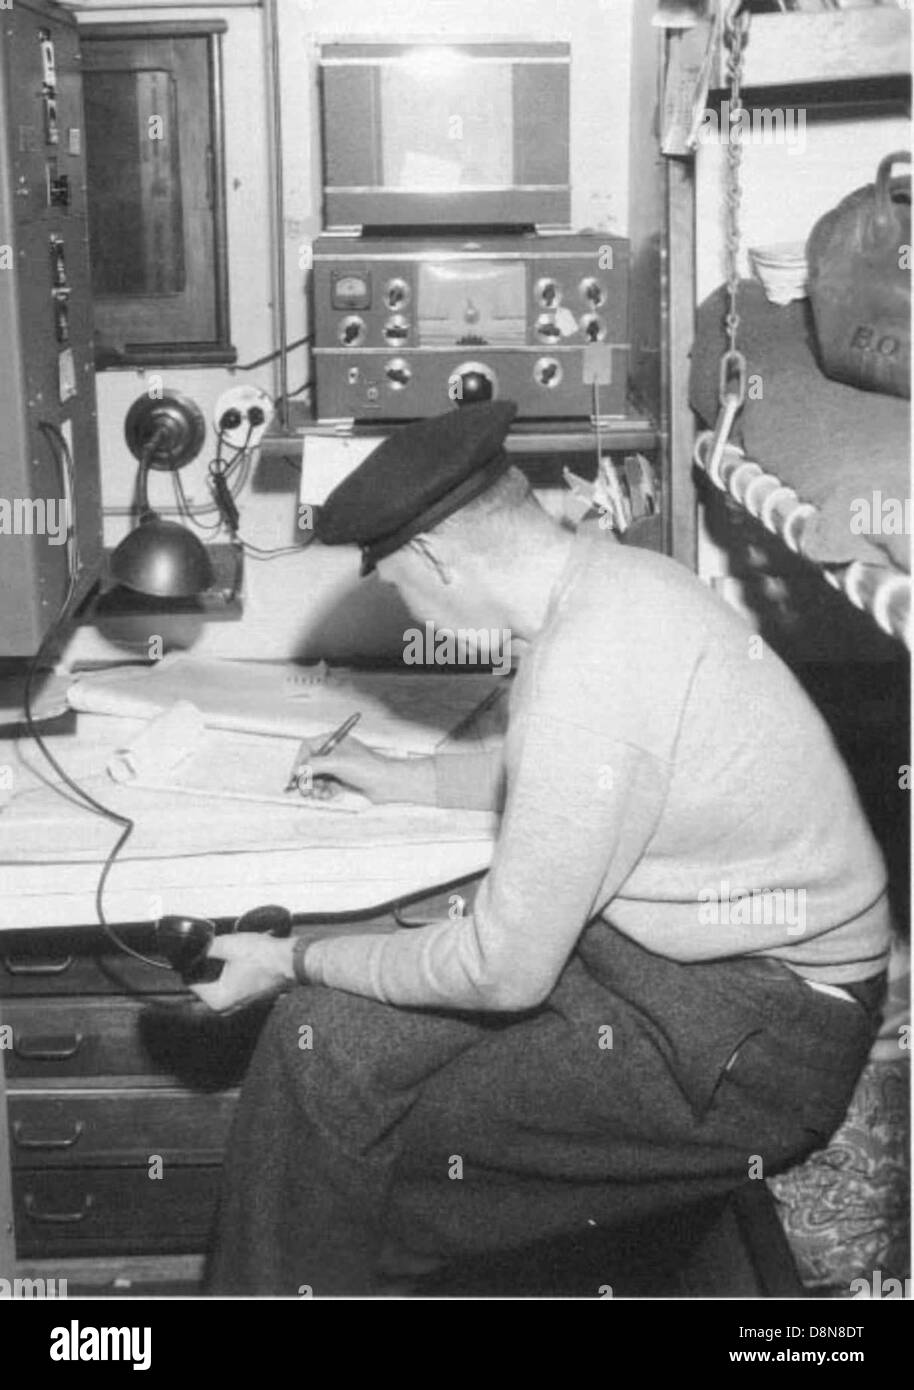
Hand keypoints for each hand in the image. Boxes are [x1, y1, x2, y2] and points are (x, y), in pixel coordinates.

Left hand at [189, 932, 295, 1012]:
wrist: (291, 961)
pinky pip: (230, 985)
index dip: (192, 963)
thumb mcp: (228, 945)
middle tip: (216, 950)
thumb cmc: (264, 957)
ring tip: (229, 954)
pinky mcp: (248, 998)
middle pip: (204, 983)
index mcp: (217, 1000)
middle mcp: (226, 1007)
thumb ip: (205, 948)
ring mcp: (238, 1004)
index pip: (191, 981)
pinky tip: (238, 961)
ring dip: (219, 969)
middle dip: (207, 966)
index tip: (200, 951)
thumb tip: (194, 946)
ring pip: (217, 984)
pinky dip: (231, 974)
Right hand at [292, 735, 435, 804]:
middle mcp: (335, 753)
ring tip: (320, 794)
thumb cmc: (369, 767)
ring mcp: (339, 767)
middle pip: (310, 765)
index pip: (308, 747)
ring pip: (317, 778)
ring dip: (315, 788)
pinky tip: (331, 795)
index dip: (300, 761)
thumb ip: (315, 765)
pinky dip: (325, 792)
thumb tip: (299, 771)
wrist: (388, 783)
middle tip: (305, 791)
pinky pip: (326, 786)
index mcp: (334, 741)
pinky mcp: (343, 780)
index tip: (296, 776)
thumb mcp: (338, 763)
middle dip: (307, 779)